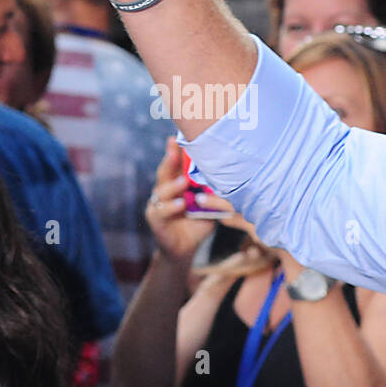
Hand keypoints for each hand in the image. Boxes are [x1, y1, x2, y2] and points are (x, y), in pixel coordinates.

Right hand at [146, 136, 232, 260]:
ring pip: (162, 191)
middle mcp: (164, 191)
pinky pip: (161, 211)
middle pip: (164, 172)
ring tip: (183, 182)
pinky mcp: (155, 219)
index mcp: (175, 185)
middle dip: (169, 160)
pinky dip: (171, 207)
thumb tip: (230, 178)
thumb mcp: (208, 207)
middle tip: (173, 148)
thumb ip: (212, 194)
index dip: (174, 151)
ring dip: (173, 186)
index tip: (176, 137)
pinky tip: (181, 204)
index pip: (175, 165)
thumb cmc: (197, 224)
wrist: (185, 249)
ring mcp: (157, 205)